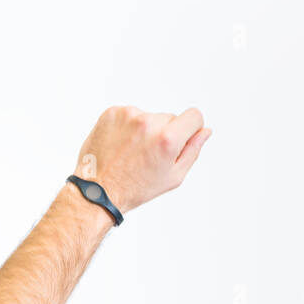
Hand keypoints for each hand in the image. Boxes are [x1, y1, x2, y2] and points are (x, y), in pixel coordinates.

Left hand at [73, 106, 211, 213]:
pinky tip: (120, 146)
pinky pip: (129, 115)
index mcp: (167, 139)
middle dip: (164, 133)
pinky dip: (127, 128)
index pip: (194, 115)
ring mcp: (128, 115)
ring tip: (132, 153)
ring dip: (144, 130)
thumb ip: (192, 151)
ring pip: (148, 117)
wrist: (98, 190)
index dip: (191, 128)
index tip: (182, 138)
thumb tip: (205, 131)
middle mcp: (148, 123)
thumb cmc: (135, 188)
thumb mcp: (173, 177)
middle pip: (170, 118)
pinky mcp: (112, 112)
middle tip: (149, 156)